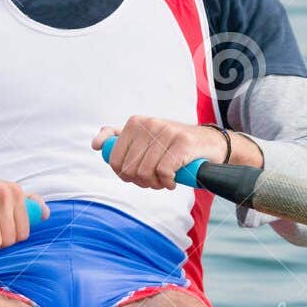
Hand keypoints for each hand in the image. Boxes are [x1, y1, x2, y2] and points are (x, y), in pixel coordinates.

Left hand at [92, 117, 230, 189]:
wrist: (209, 144)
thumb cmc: (173, 146)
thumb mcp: (145, 138)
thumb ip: (118, 139)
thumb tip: (96, 145)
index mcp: (135, 123)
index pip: (115, 160)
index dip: (125, 175)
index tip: (136, 175)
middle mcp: (149, 123)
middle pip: (130, 169)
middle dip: (141, 181)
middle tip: (154, 179)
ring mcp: (166, 131)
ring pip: (146, 172)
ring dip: (156, 184)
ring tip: (164, 180)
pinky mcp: (182, 142)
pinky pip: (163, 172)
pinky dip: (168, 183)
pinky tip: (174, 180)